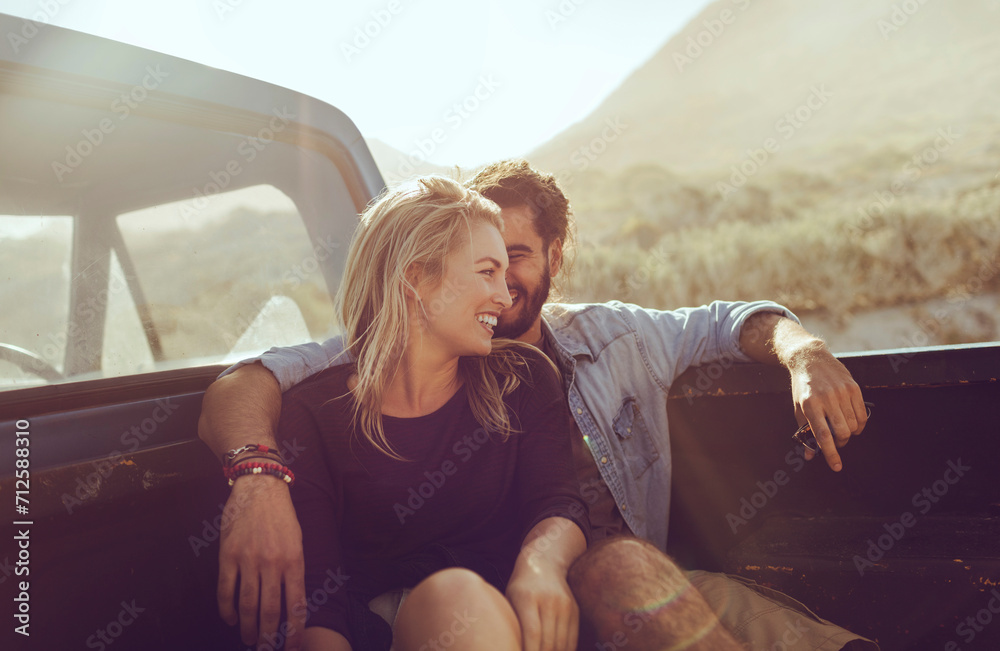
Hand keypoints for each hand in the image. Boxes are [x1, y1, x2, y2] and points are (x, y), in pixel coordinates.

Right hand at [217, 475, 305, 650]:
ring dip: (248, 627)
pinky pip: (225, 589)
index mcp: (293, 560)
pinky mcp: (228, 555)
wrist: (259, 488)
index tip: (292, 645)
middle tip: (267, 650)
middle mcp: (272, 563)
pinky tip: (231, 620)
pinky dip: (227, 609)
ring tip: (250, 640)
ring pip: (247, 604)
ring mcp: (248, 560)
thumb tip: (291, 600)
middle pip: (270, 610)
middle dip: (269, 636)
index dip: (294, 629)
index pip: (295, 603)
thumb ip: (294, 569)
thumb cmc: (282, 515)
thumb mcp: (298, 540)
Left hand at [506, 559, 578, 650]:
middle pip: (548, 642)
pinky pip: (572, 639)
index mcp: (528, 598)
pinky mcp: (575, 610)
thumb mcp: (510, 600)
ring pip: (562, 644)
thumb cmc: (520, 587)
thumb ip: (514, 624)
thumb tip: (512, 647)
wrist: (544, 563)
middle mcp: (549, 601)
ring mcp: (564, 605)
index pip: (533, 633)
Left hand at [789, 344, 867, 471]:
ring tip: (841, 428)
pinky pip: (862, 415)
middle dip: (841, 442)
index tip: (836, 467)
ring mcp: (842, 392)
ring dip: (849, 433)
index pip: (823, 436)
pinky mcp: (854, 388)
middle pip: (842, 432)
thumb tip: (810, 456)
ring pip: (854, 425)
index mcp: (810, 405)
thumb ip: (804, 432)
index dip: (830, 454)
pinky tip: (851, 422)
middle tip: (836, 440)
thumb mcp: (798, 408)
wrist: (811, 359)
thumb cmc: (802, 387)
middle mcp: (827, 399)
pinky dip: (859, 424)